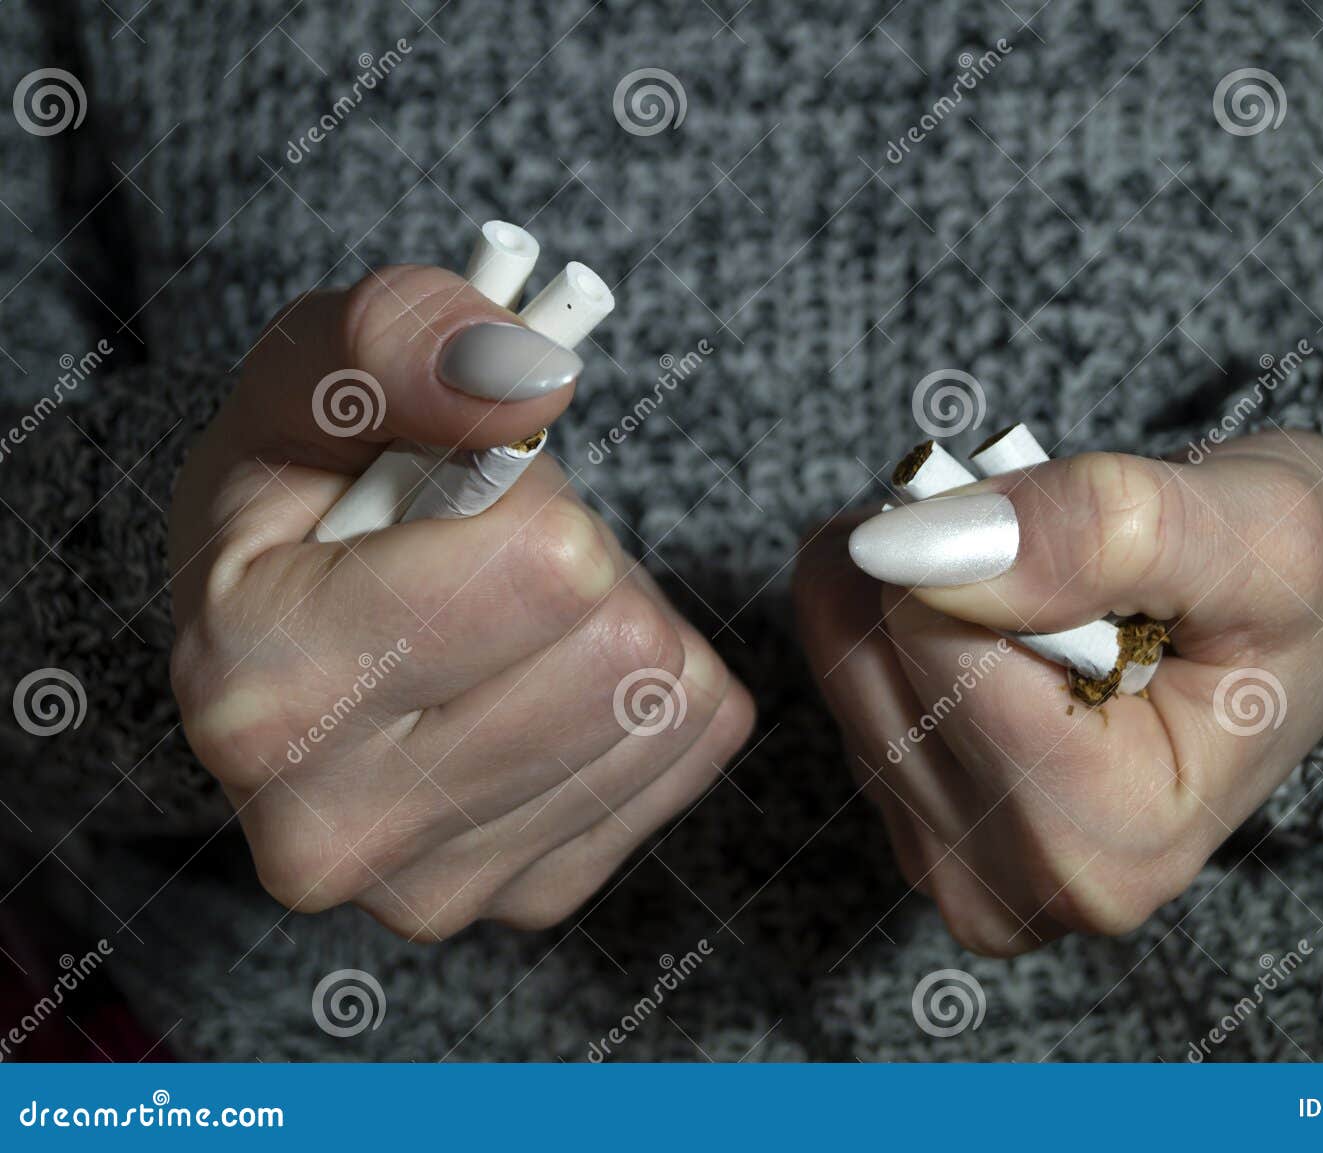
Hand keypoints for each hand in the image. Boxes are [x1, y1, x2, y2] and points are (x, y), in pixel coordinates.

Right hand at [169, 266, 753, 939]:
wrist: (282, 633)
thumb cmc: (301, 496)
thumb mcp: (316, 375)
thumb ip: (403, 339)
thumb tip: (530, 379)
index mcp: (263, 691)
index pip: (550, 566)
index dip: (529, 492)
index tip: (453, 496)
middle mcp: (336, 830)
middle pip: (621, 647)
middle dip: (581, 564)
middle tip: (489, 559)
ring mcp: (438, 888)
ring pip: (664, 703)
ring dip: (614, 623)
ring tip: (510, 616)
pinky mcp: (532, 897)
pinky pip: (692, 748)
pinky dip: (650, 688)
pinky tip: (548, 675)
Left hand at [795, 432, 1322, 954]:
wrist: (1308, 631)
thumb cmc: (1301, 587)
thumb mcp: (1258, 535)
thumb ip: (1094, 532)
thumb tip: (909, 549)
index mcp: (1109, 839)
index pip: (937, 640)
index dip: (988, 541)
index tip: (1077, 535)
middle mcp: (1018, 884)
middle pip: (871, 657)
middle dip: (949, 560)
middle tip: (1066, 556)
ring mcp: (957, 866)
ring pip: (843, 658)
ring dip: (924, 582)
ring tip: (1049, 593)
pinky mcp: (917, 830)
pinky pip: (845, 677)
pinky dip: (906, 617)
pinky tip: (1008, 629)